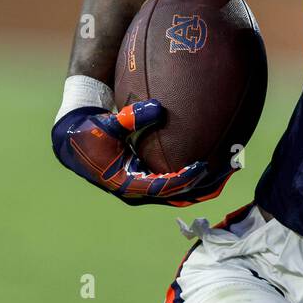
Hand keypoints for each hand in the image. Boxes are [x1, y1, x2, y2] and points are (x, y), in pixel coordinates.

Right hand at [51, 99, 230, 205]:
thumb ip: (130, 118)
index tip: (204, 165)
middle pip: (179, 195)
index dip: (185, 179)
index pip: (163, 187)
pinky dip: (195, 176)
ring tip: (231, 168)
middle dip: (205, 185)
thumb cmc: (87, 132)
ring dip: (205, 183)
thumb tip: (157, 107)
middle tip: (230, 170)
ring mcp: (144, 188)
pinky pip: (176, 183)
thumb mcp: (106, 125)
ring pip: (181, 193)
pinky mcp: (147, 180)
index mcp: (127, 184)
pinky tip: (214, 161)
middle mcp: (138, 192)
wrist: (72, 141)